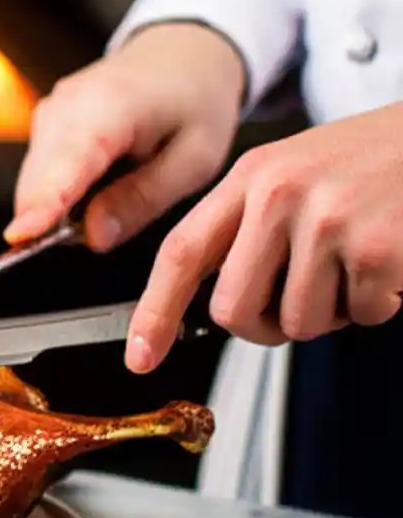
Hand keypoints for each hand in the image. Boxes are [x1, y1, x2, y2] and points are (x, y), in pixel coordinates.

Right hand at [5, 22, 245, 250]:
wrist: (182, 52)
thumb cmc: (196, 103)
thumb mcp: (195, 160)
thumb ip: (142, 200)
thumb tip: (93, 238)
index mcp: (112, 107)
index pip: (68, 163)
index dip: (44, 203)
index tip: (20, 237)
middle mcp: (66, 105)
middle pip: (39, 183)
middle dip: (57, 222)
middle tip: (114, 224)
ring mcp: (50, 111)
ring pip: (34, 183)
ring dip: (60, 208)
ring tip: (119, 188)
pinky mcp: (44, 120)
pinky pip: (39, 173)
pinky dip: (60, 191)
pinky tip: (102, 179)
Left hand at [126, 101, 402, 372]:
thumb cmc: (371, 161)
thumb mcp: (292, 172)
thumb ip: (246, 226)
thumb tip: (210, 300)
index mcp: (250, 177)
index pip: (182, 253)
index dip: (155, 311)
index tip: (140, 356)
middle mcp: (278, 195)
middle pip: (233, 309)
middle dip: (264, 325)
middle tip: (297, 301)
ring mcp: (326, 220)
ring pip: (299, 323)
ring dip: (330, 312)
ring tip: (353, 264)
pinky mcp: (376, 248)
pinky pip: (360, 316)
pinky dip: (378, 304)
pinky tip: (389, 262)